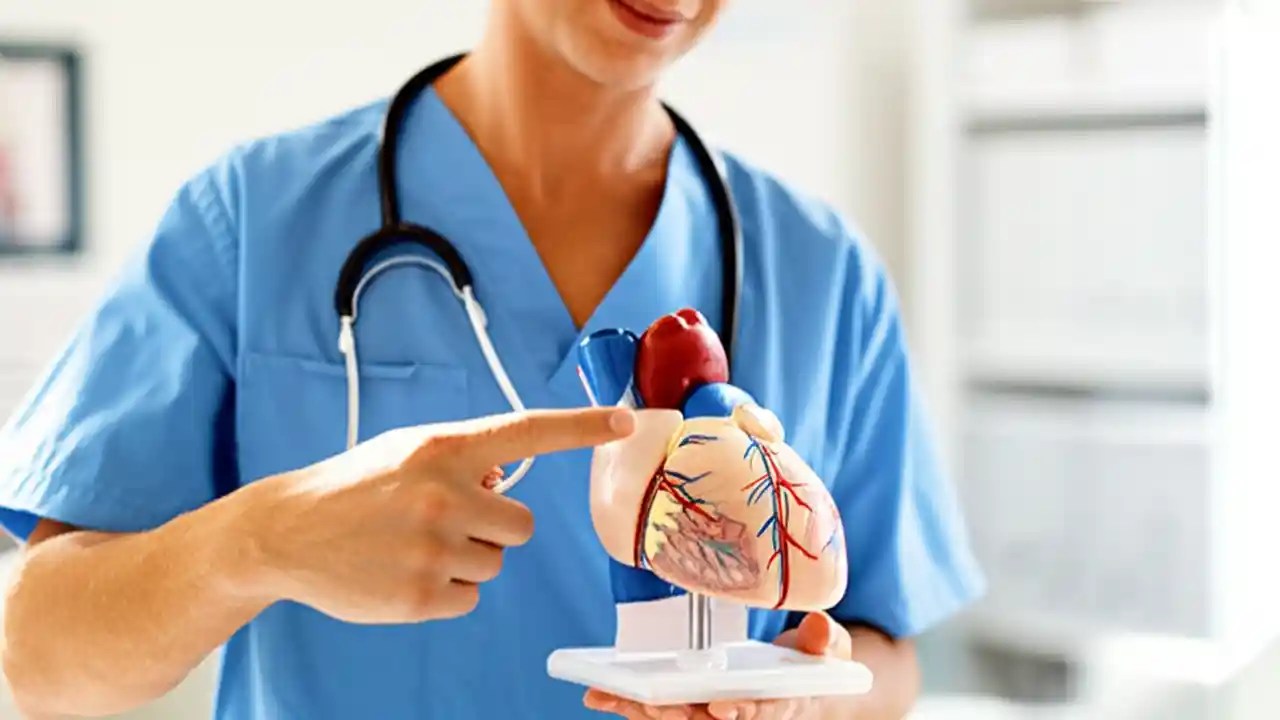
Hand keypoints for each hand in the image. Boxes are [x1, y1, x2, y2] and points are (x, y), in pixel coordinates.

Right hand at [234, 407, 634, 622]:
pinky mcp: (419, 596)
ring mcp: (432, 548)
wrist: (285, 533)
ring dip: (466, 559)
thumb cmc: (355, 488)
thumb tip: (509, 478)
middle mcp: (444, 494)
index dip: (582, 427)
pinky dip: (446, 591)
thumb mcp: (407, 452)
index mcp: (444, 448)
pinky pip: (470, 598)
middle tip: (443, 522)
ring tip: (412, 546)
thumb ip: (463, 459)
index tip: (627, 422)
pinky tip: (405, 573)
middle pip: (522, 525)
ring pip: (495, 563)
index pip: (527, 432)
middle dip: (493, 527)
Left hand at [584, 612, 854, 719]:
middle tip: (646, 699)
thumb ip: (828, 641)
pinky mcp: (689, 705)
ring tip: (603, 695)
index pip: (763, 713)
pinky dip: (627, 703)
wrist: (798, 676)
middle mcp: (740, 715)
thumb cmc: (813, 661)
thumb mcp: (830, 650)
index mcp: (781, 705)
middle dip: (674, 712)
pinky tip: (597, 694)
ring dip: (639, 709)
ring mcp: (712, 713)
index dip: (743, 711)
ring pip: (674, 718)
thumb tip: (819, 627)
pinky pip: (656, 708)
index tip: (721, 705)